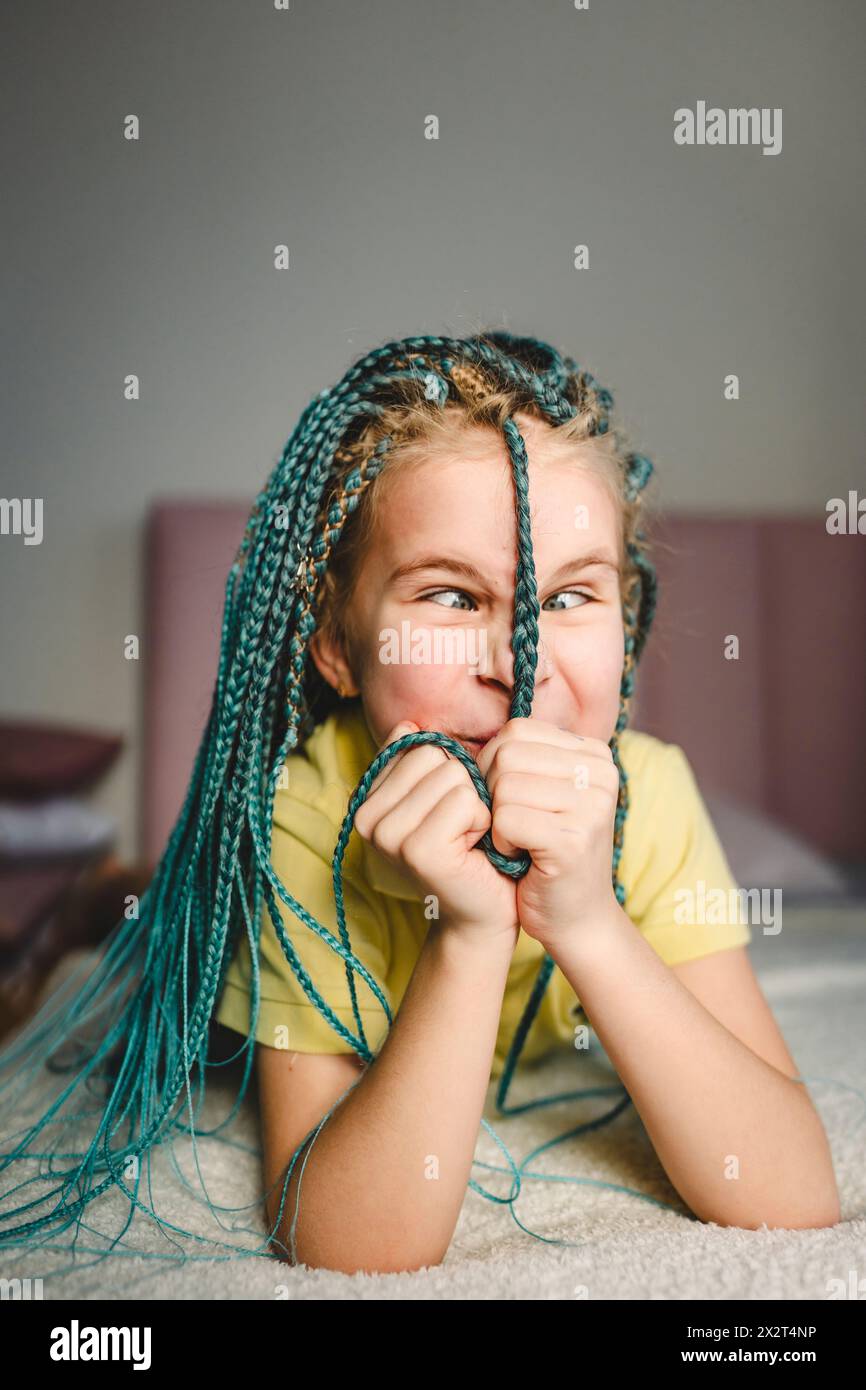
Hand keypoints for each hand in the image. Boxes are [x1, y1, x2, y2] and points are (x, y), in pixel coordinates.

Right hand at [353, 721, 518, 946]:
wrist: (483, 909)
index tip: (443, 811)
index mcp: (365, 799)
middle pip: (432, 754)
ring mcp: (388, 835)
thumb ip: (419, 758)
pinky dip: (481, 820)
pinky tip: (472, 848)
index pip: (413, 742)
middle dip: (461, 785)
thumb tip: (407, 725)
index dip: (445, 771)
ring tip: (466, 838)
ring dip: (474, 804)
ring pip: (452, 774)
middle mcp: (365, 817)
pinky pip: (464, 800)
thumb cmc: (469, 847)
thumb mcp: (438, 794)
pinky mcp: (418, 851)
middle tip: (459, 827)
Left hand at [475, 717, 620, 950]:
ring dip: (496, 821)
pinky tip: (521, 858)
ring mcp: (591, 805)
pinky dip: (501, 843)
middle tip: (511, 825)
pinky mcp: (574, 839)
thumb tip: (443, 729)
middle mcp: (601, 771)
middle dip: (490, 793)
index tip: (509, 801)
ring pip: (503, 786)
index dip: (492, 766)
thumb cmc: (545, 850)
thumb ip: (517, 756)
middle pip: (506, 755)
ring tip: (521, 842)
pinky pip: (506, 819)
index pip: (516, 731)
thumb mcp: (539, 791)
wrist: (576, 916)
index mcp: (593, 753)